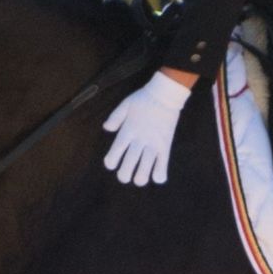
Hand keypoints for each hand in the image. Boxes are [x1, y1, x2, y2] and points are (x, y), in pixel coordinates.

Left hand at [101, 71, 191, 185]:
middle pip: (129, 163)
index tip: (111, 164)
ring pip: (145, 168)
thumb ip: (115, 118)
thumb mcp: (125, 104)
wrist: (166, 95)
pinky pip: (163, 164)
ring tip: (138, 179)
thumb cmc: (143, 99)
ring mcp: (154, 143)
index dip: (111, 162)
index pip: (116, 151)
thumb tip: (106, 128)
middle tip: (124, 177)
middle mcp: (139, 139)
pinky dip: (160, 174)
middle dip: (124, 175)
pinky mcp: (165, 145)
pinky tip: (157, 177)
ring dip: (140, 178)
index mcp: (128, 130)